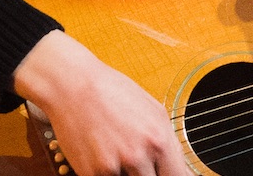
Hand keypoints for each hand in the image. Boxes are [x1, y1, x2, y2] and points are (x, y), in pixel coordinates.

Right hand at [14, 29, 193, 174]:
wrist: (73, 86)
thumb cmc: (113, 93)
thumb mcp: (154, 111)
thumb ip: (169, 144)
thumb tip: (179, 169)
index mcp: (158, 139)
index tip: (166, 173)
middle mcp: (137, 156)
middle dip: (149, 174)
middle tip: (140, 163)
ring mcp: (112, 167)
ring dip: (128, 174)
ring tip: (120, 154)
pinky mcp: (90, 173)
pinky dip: (108, 174)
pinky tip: (104, 154)